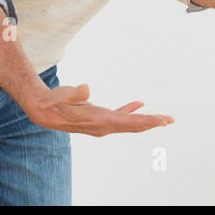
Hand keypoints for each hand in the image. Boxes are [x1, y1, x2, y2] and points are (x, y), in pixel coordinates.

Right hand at [24, 83, 173, 136]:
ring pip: (128, 124)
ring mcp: (102, 123)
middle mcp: (102, 125)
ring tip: (163, 118)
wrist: (43, 110)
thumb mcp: (63, 94)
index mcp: (98, 120)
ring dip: (145, 120)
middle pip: (132, 126)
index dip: (146, 121)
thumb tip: (86, 88)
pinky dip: (131, 112)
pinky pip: (120, 117)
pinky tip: (139, 104)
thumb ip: (75, 93)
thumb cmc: (54, 101)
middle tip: (171, 120)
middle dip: (152, 123)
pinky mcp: (99, 118)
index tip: (162, 121)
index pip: (128, 123)